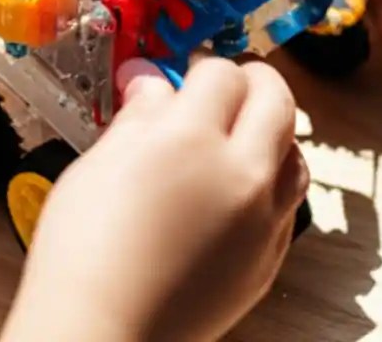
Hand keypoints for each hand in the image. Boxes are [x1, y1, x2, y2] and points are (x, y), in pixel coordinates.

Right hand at [0, 58, 308, 341]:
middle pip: (275, 99)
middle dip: (252, 81)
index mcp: (191, 139)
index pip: (220, 74)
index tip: (181, 75)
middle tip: (223, 87)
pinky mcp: (269, 257)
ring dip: (272, 131)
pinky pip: (288, 202)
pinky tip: (237, 189)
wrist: (104, 332)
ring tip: (237, 136)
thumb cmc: (86, 255)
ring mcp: (263, 219)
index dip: (198, 67)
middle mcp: (241, 174)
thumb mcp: (98, 165)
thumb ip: (137, 117)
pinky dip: (271, 182)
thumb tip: (150, 83)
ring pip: (295, 151)